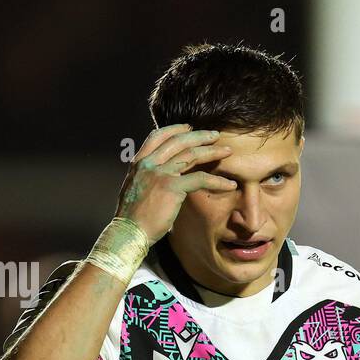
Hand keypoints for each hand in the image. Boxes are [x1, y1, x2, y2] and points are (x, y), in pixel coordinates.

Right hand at [115, 124, 236, 243]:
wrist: (128, 232)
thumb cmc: (134, 218)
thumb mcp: (137, 190)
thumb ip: (148, 179)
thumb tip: (160, 180)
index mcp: (139, 163)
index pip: (157, 136)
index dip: (175, 129)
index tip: (189, 127)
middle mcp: (148, 163)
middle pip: (178, 141)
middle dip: (199, 136)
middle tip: (215, 135)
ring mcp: (159, 173)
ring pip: (191, 155)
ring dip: (212, 151)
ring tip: (227, 151)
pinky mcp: (171, 187)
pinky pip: (200, 179)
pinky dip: (218, 181)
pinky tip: (230, 185)